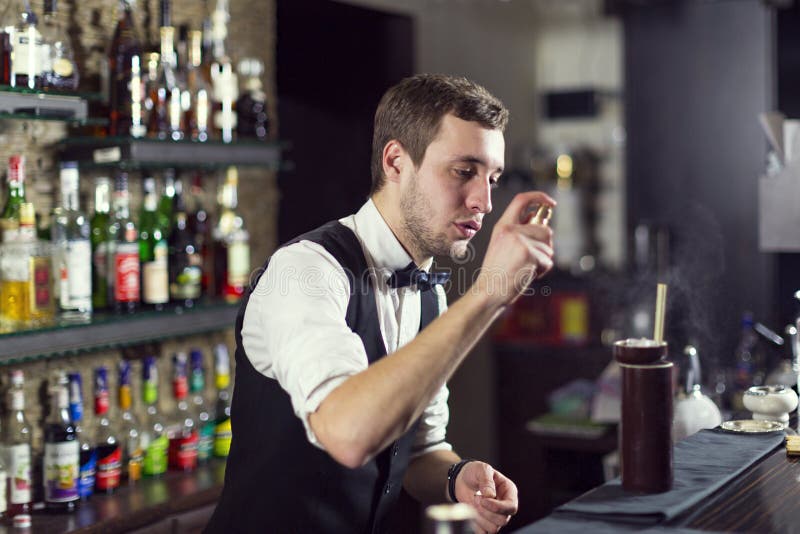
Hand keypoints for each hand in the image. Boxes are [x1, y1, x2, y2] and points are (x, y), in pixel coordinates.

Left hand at [454, 461, 517, 532]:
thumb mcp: (482, 469)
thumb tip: (490, 495)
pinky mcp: (485, 523)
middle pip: (502, 520)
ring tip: (473, 503)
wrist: (462, 479)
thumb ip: (487, 481)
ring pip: (493, 528)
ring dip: (479, 517)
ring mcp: (496, 516)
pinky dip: (475, 525)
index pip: (511, 507)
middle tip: (476, 497)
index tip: (483, 501)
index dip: (498, 507)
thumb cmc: (475, 472)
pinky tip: (471, 512)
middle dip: (486, 511)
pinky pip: (483, 532)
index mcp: (509, 491)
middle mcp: (505, 506)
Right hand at [477, 191, 554, 306]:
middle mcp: (510, 229)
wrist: (489, 291)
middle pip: (544, 229)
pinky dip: (542, 270)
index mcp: (502, 225)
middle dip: (545, 245)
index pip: (521, 199)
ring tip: (526, 267)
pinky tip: (528, 274)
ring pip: (548, 246)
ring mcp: (519, 240)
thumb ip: (519, 231)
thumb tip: (537, 219)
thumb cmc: (497, 272)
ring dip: (543, 259)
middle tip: (533, 259)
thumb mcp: (502, 245)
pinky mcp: (528, 253)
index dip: (538, 197)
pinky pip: (548, 260)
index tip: (550, 203)